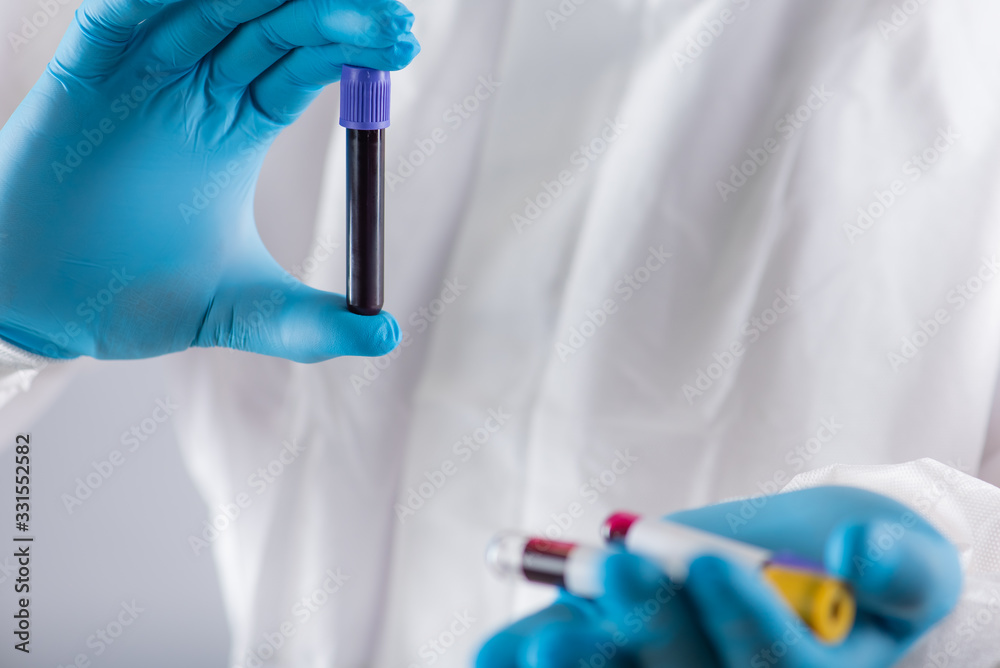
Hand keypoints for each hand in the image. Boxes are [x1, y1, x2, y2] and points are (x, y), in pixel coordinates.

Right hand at [0, 0, 418, 360]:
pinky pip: (113, 21)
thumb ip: (310, 325)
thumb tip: (388, 334)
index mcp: (237, 129)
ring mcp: (137, 79)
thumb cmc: (136, 301)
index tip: (403, 42)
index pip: (305, 67)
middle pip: (270, 28)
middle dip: (330, 14)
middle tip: (390, 13)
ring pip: (204, 10)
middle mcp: (193, 92)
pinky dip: (148, 0)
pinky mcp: (79, 79)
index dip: (352, 50)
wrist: (45, 311)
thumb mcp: (241, 314)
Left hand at [477, 487, 961, 666]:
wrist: (793, 567)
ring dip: (585, 664)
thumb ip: (899, 564)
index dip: (747, 628)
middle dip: (653, 634)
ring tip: (547, 639)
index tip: (713, 563)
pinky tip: (499, 655)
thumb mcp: (907, 563)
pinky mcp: (615, 659)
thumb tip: (854, 551)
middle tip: (621, 572)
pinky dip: (523, 658)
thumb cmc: (849, 571)